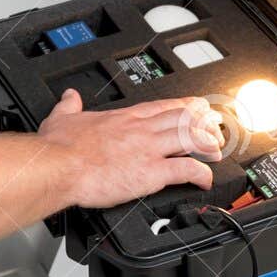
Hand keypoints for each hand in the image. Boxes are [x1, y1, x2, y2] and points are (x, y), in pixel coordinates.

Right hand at [38, 89, 223, 208]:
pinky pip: (185, 170)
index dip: (185, 105)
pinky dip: (200, 174)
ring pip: (190, 138)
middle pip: (183, 118)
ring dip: (207, 144)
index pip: (163, 106)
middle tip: (216, 126)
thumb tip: (70, 96)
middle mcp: (141, 130)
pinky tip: (206, 179)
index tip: (198, 106)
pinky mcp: (151, 172)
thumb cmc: (60, 148)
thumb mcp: (63, 116)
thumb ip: (70, 105)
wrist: (59, 166)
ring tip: (217, 151)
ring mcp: (148, 150)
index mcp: (124, 117)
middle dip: (204, 122)